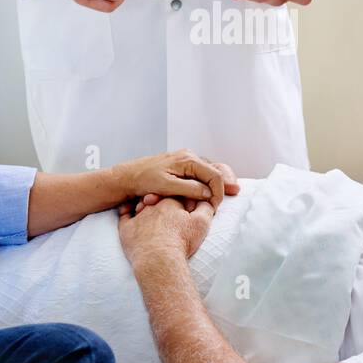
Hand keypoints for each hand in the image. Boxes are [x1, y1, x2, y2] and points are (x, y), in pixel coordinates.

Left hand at [115, 152, 237, 210]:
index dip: (219, 191)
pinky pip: (201, 172)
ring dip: (218, 182)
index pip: (214, 174)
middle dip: (226, 181)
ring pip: (210, 170)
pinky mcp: (182, 166)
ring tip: (228, 192)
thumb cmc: (144, 181)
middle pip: (216, 168)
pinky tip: (212, 190)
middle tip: (235, 193)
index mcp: (187, 159)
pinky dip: (209, 181)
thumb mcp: (167, 186)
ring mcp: (185, 160)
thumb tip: (209, 193)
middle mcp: (189, 156)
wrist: (127, 176)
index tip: (216, 206)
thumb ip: (189, 188)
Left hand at [118, 196, 214, 271]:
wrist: (158, 260)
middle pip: (158, 197)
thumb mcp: (201, 224)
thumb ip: (206, 209)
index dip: (182, 201)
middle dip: (163, 201)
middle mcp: (152, 205)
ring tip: (151, 212)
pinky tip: (129, 212)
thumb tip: (208, 200)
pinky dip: (127, 212)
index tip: (185, 208)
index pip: (176, 194)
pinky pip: (125, 216)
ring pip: (141, 205)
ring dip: (146, 206)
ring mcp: (138, 216)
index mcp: (170, 201)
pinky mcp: (126, 228)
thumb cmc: (180, 242)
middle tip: (168, 211)